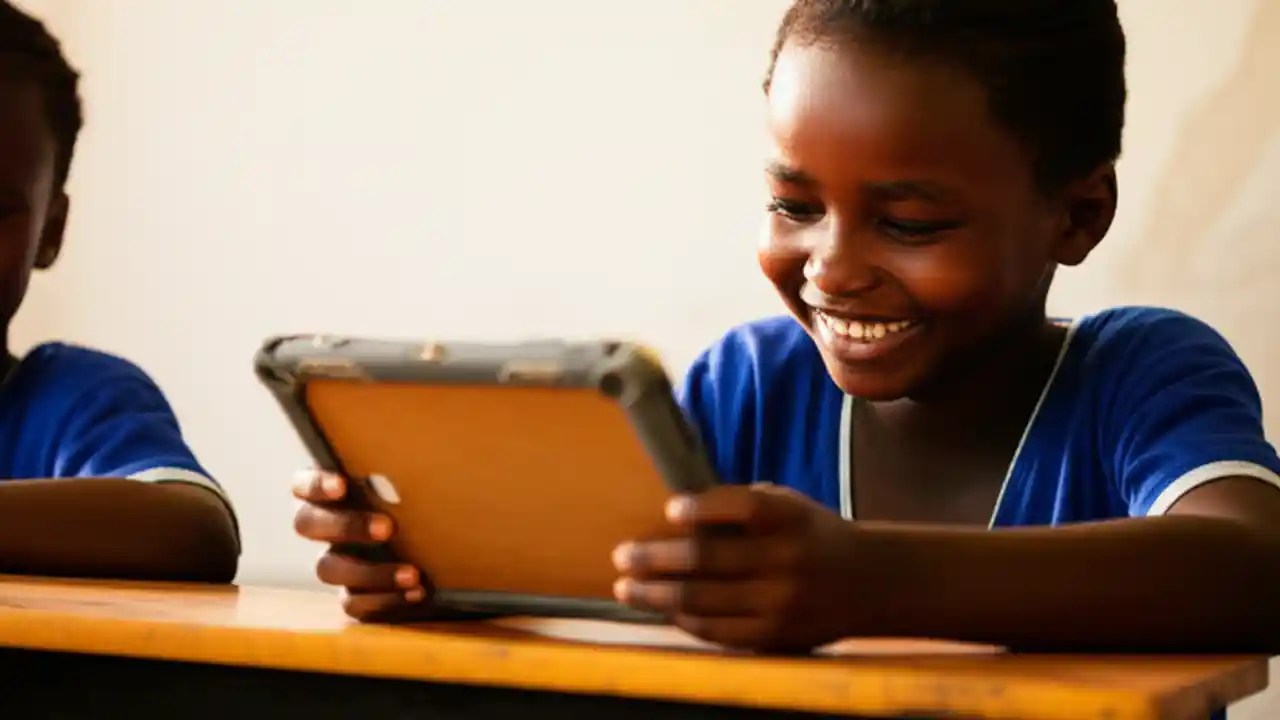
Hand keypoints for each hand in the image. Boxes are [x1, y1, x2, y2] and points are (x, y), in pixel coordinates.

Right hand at [292, 469, 429, 620]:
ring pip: (329, 569)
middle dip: (346, 526)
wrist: (438, 545)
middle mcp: (324, 526)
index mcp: (330, 492)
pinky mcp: (351, 595)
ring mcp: (335, 561)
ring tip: (413, 573)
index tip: (342, 485)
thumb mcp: (412, 478)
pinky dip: (385, 600)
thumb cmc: (420, 496)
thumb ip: (405, 466)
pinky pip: (354, 603)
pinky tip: (416, 593)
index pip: (304, 483)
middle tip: (387, 528)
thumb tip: (432, 428)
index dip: (316, 484)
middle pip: (308, 524)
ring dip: (371, 572)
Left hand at [611, 484, 860, 651]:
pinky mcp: (773, 636)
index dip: (701, 509)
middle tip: (622, 556)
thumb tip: (679, 515)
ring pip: (702, 601)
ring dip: (655, 595)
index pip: (742, 508)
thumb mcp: (788, 507)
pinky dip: (684, 619)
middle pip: (707, 560)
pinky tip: (663, 609)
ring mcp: (779, 603)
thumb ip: (742, 508)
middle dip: (654, 559)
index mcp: (790, 518)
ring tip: (626, 588)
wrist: (868, 582)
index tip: (669, 509)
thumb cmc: (812, 534)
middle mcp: (786, 561)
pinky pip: (716, 630)